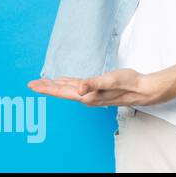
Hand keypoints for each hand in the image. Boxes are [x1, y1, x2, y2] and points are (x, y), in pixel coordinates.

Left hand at [27, 69, 174, 106]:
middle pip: (62, 92)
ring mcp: (92, 94)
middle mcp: (87, 96)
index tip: (32, 85)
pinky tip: (67, 81)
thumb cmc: (129, 83)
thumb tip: (79, 89)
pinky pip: (78, 87)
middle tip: (31, 84)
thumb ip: (93, 84)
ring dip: (56, 86)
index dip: (47, 88)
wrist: (144, 89)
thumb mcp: (110, 80)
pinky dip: (69, 83)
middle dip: (47, 88)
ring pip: (69, 90)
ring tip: (44, 83)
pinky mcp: (98, 89)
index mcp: (87, 95)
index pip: (62, 91)